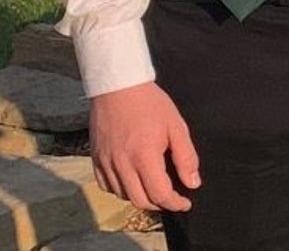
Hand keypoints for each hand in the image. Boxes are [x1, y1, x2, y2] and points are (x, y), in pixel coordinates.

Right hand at [89, 82, 200, 211]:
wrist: (117, 85)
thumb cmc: (148, 102)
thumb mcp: (176, 125)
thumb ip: (186, 157)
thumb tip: (192, 183)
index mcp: (144, 156)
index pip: (160, 194)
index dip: (176, 203)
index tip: (185, 202)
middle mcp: (123, 164)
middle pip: (141, 201)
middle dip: (159, 204)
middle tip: (170, 195)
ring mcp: (107, 162)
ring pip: (123, 195)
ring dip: (140, 196)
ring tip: (152, 186)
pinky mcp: (96, 158)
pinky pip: (106, 186)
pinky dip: (120, 189)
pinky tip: (130, 179)